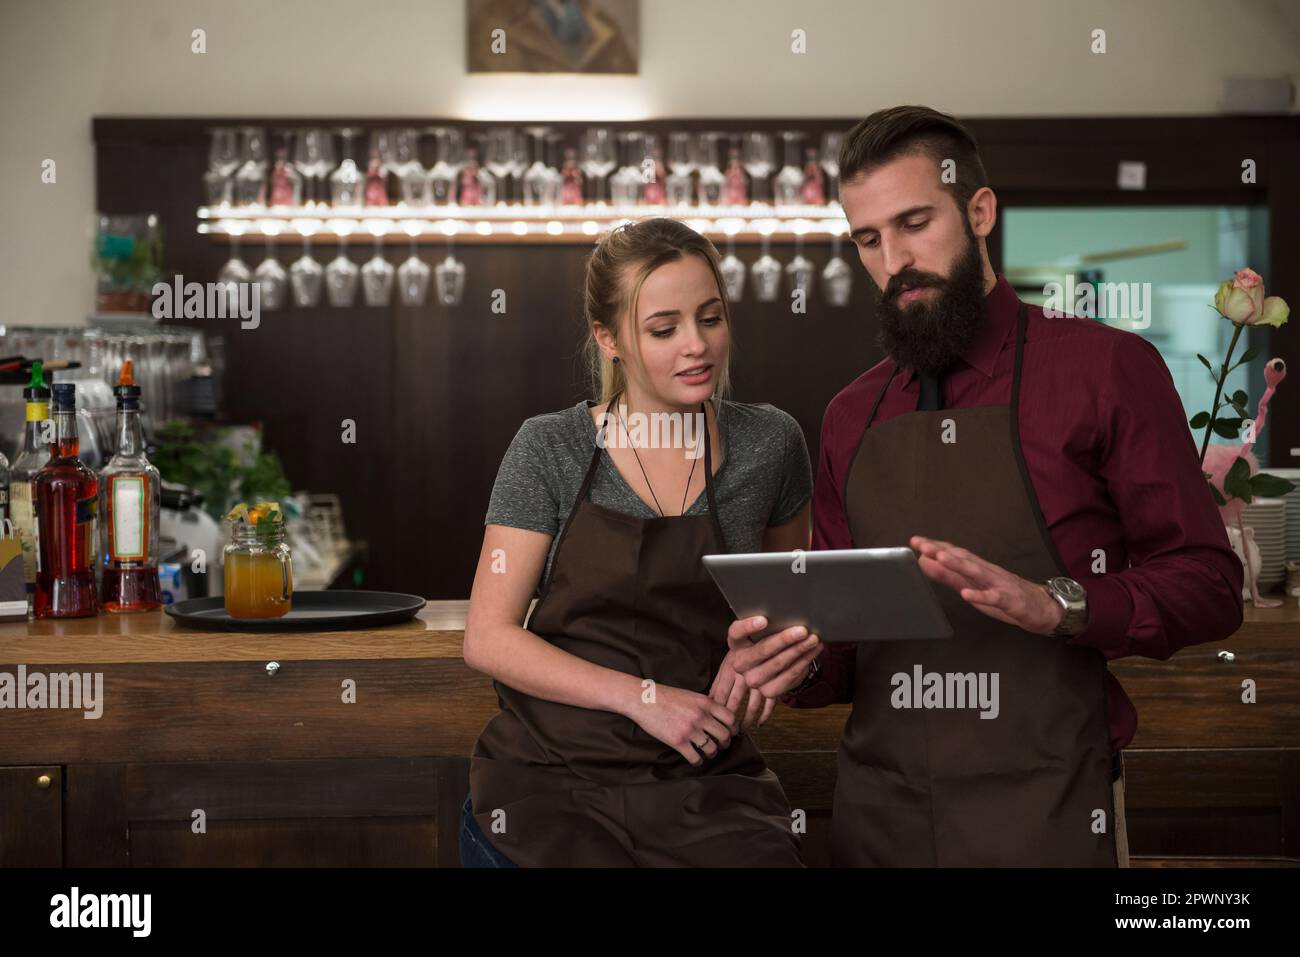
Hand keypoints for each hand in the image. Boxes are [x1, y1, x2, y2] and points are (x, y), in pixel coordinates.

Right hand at [624, 683, 737, 766]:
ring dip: (712, 753)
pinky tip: (696, 759)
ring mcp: (690, 730)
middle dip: (725, 743)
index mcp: (705, 703)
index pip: (731, 718)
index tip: (731, 732)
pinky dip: (698, 761)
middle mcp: (700, 716)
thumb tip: (717, 715)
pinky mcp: (678, 741)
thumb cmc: (665, 696)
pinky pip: (696, 757)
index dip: (733, 728)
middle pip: (724, 735)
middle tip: (722, 745)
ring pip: (712, 749)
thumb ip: (705, 704)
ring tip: (708, 753)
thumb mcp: (690, 695)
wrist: (643, 700)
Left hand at [709, 649, 775, 729]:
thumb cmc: (747, 646)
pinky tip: (760, 723)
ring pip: (752, 705)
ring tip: (741, 730)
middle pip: (735, 700)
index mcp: (730, 666)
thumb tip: (709, 698)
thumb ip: (720, 679)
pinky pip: (770, 703)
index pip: (720, 692)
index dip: (716, 707)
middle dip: (729, 717)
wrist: (772, 633)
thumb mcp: (730, 660)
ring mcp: (761, 678)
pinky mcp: (774, 681)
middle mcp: (744, 673)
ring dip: (747, 719)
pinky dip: (765, 715)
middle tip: (725, 731)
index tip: (713, 719)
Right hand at [725, 616, 822, 697]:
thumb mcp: (764, 632)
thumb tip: (788, 614)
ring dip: (799, 650)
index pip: (736, 632)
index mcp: (736, 643)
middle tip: (803, 630)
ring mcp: (753, 680)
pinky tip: (814, 650)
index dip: (748, 626)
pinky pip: (790, 674)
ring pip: (779, 663)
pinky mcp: (768, 691)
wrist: (774, 667)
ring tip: (813, 639)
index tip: (764, 620)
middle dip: (785, 639)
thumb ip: (769, 624)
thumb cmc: (769, 641)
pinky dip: (805, 661)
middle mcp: (740, 664)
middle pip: (762, 650)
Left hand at [910, 535, 1062, 634]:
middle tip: (922, 545)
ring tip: (941, 558)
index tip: (915, 541)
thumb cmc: (1005, 596)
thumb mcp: (972, 586)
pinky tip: (966, 595)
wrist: (1043, 609)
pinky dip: (981, 596)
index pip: (955, 553)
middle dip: (942, 551)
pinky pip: (995, 598)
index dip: (935, 547)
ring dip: (959, 564)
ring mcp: (1000, 585)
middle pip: (964, 559)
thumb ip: (948, 576)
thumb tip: (924, 562)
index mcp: (978, 569)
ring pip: (978, 573)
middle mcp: (988, 572)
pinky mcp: (1011, 601)